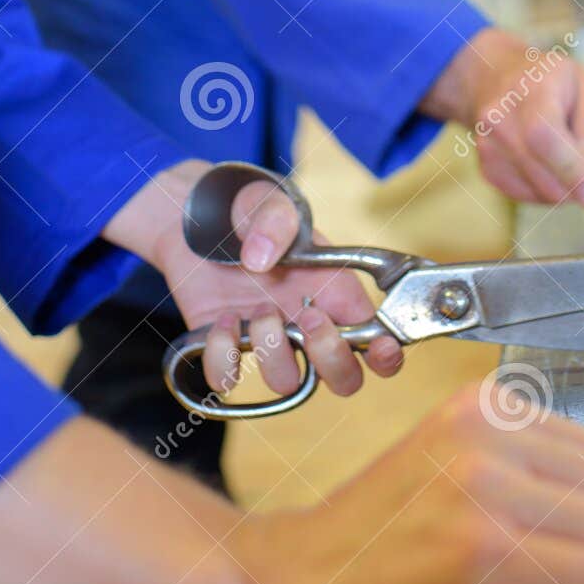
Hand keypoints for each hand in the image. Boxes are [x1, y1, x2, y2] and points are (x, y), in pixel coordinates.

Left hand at [102, 162, 402, 398]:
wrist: (196, 215)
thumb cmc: (245, 209)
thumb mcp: (268, 200)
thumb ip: (274, 219)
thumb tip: (262, 260)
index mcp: (335, 291)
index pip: (379, 337)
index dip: (387, 355)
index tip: (380, 345)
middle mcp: (306, 324)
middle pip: (344, 379)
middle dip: (331, 358)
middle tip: (307, 315)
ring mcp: (269, 339)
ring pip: (289, 384)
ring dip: (274, 350)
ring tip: (258, 309)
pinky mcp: (227, 346)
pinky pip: (228, 378)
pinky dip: (224, 356)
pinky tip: (221, 320)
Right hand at [425, 28, 583, 205]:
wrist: (498, 78)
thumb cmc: (553, 82)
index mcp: (532, 88)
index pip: (543, 136)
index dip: (569, 167)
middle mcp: (500, 116)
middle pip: (538, 170)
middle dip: (573, 186)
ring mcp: (487, 143)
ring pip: (534, 190)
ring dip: (561, 189)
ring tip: (568, 161)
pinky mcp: (486, 166)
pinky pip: (523, 195)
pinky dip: (544, 191)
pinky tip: (547, 167)